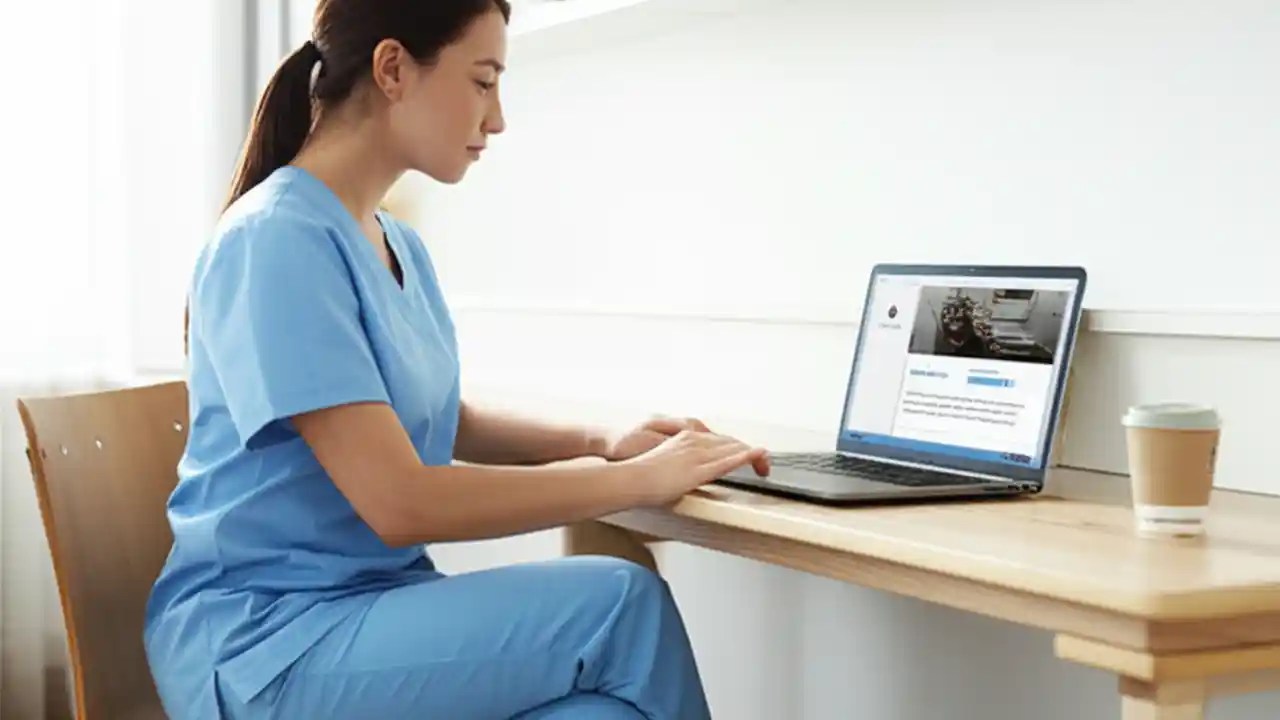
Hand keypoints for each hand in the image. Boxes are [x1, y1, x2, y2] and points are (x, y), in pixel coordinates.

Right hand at [620, 430, 768, 506]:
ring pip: (734, 449)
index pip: (720, 439)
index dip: (737, 447)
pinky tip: (759, 457)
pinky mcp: (699, 470)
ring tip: (765, 466)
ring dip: (754, 457)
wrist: (630, 479)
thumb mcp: (664, 462)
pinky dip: (747, 457)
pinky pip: (728, 461)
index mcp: (687, 438)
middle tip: (763, 466)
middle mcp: (695, 442)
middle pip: (731, 442)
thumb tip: (683, 474)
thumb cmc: (641, 476)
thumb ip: (679, 463)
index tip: (747, 457)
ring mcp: (698, 454)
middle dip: (750, 453)